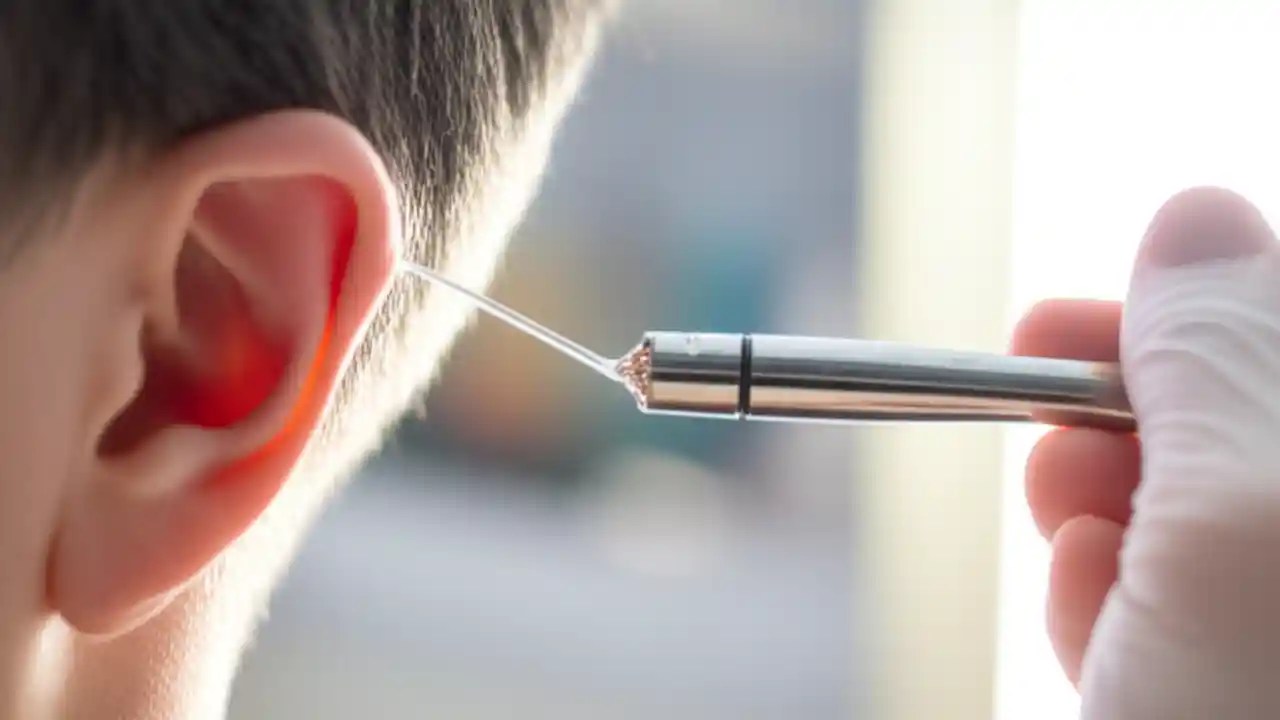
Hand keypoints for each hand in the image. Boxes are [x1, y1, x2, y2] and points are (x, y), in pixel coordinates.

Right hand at [1013, 187, 1279, 716]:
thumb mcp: (1235, 530)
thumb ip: (1221, 363)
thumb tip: (1197, 218)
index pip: (1278, 328)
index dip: (1182, 308)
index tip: (1054, 328)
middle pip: (1225, 413)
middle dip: (1122, 412)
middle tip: (1045, 425)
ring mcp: (1268, 613)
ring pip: (1182, 505)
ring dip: (1097, 504)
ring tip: (1069, 538)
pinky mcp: (1224, 676)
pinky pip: (1164, 598)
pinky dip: (1103, 593)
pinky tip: (1088, 615)